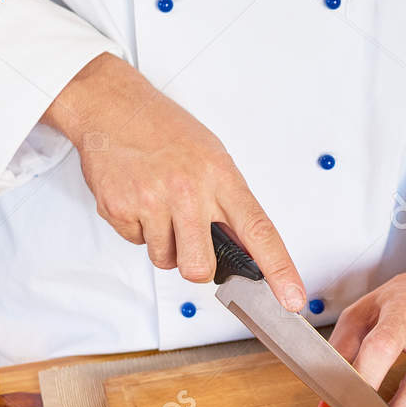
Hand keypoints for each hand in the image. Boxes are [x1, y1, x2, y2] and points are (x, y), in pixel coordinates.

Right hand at [43, 53, 304, 309]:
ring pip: (165, 260)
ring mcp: (152, 201)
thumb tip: (244, 249)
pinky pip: (136, 243)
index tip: (293, 299)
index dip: (279, 270)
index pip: (259, 231)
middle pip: (200, 267)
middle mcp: (189, 191)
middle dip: (197, 268)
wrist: (113, 107)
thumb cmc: (167, 131)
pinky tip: (138, 198)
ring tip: (159, 205)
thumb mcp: (212, 157)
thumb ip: (228, 202)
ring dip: (164, 244)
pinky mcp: (120, 209)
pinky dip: (138, 229)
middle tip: (190, 242)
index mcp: (221, 177)